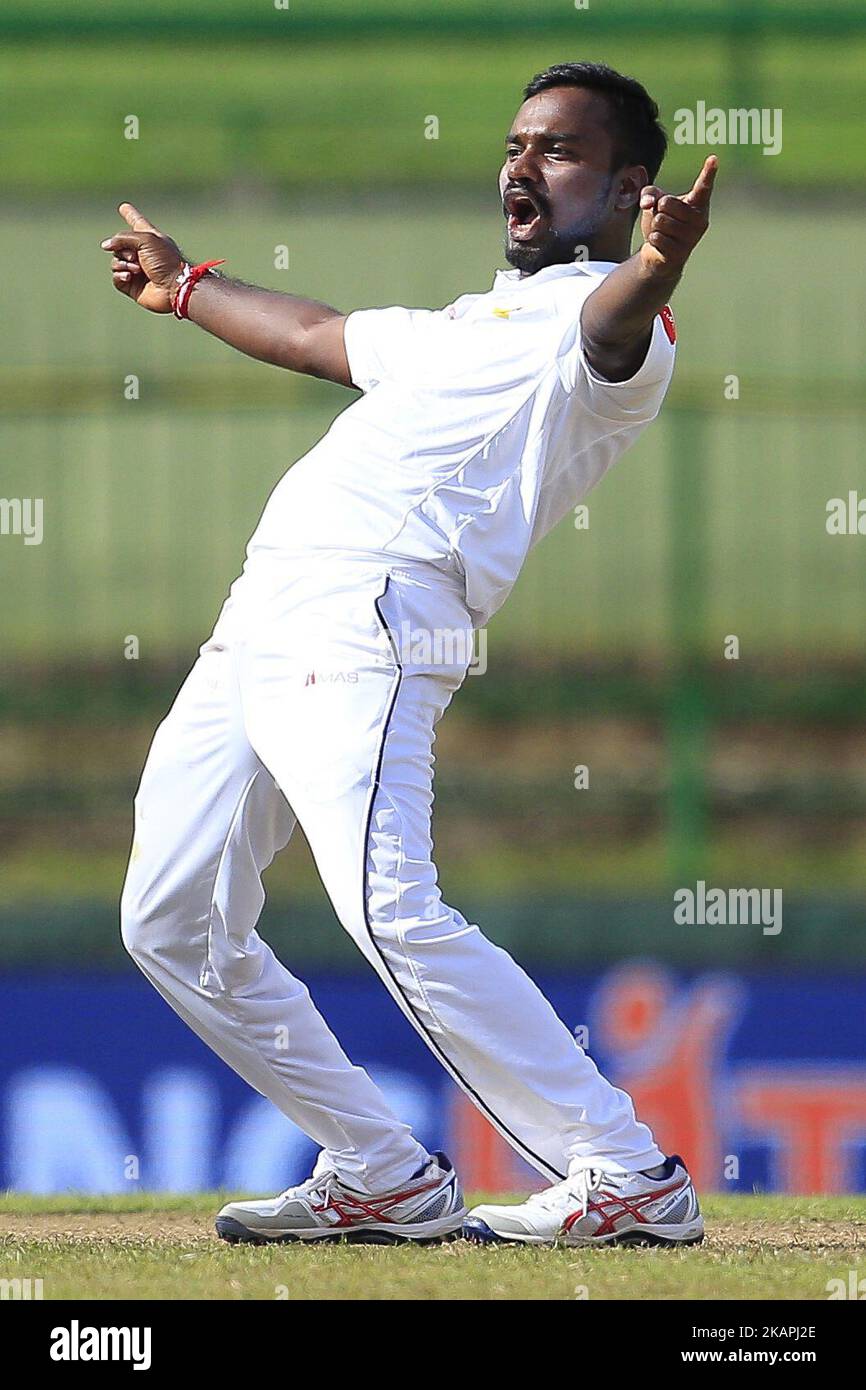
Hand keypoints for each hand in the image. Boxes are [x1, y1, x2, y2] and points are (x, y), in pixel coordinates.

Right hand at [100, 203, 184, 313]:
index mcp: (150, 239)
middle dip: (123, 249)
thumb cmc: (165, 261)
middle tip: (135, 257)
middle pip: (120, 245)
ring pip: (116, 261)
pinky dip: (120, 275)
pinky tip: (129, 277)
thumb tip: (105, 246)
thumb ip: (123, 238)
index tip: (124, 207)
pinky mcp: (132, 286)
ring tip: (137, 269)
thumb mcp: (145, 240)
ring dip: (123, 263)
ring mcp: (137, 270)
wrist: (174, 288)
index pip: (137, 223)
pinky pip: (116, 277)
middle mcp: (143, 253)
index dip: (131, 215)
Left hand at [638, 156, 716, 278]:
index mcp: (698, 203)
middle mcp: (700, 220)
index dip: (708, 173)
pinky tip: (661, 244)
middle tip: (664, 217)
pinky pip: (657, 237)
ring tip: (664, 232)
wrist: (661, 255)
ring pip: (660, 221)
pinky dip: (653, 239)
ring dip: (655, 226)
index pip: (703, 187)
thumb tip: (647, 203)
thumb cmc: (663, 221)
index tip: (714, 158)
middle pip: (666, 203)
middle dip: (658, 209)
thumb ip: (649, 193)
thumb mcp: (655, 201)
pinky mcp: (680, 253)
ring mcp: (691, 238)